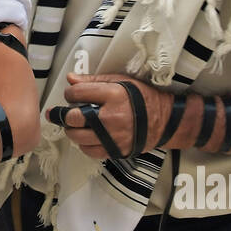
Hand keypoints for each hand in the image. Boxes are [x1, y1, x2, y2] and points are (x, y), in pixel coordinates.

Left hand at [51, 72, 168, 159]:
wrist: (165, 121)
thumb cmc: (143, 98)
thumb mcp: (121, 81)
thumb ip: (94, 80)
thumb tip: (71, 79)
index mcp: (113, 95)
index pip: (77, 93)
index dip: (70, 93)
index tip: (71, 95)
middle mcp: (112, 117)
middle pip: (73, 118)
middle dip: (66, 114)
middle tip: (68, 113)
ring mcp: (113, 136)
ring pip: (77, 137)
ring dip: (72, 130)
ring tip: (78, 125)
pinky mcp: (115, 150)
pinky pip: (89, 151)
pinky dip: (84, 144)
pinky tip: (89, 137)